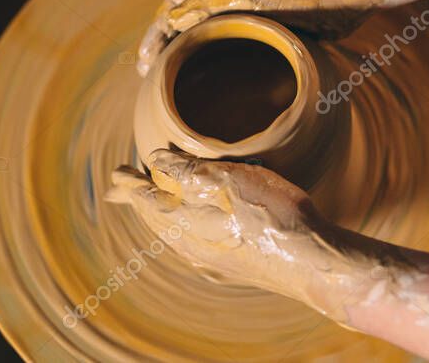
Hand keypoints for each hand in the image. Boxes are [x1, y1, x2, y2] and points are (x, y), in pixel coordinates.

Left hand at [106, 150, 418, 323]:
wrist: (311, 261)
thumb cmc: (269, 215)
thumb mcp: (225, 178)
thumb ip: (184, 170)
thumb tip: (153, 161)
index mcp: (179, 222)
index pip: (142, 198)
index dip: (128, 182)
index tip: (118, 171)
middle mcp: (188, 245)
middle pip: (154, 220)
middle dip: (139, 201)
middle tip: (125, 187)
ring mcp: (211, 260)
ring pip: (173, 235)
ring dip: (161, 216)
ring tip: (157, 203)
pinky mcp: (233, 266)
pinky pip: (194, 244)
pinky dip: (184, 227)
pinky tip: (198, 226)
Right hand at [136, 0, 373, 75]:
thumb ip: (207, 1)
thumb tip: (171, 18)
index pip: (175, 2)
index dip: (156, 31)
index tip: (144, 62)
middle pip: (188, 15)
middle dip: (167, 43)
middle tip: (151, 77)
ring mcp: (253, 1)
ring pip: (211, 28)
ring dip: (191, 50)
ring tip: (177, 79)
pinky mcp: (274, 18)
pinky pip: (238, 38)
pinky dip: (220, 54)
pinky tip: (219, 75)